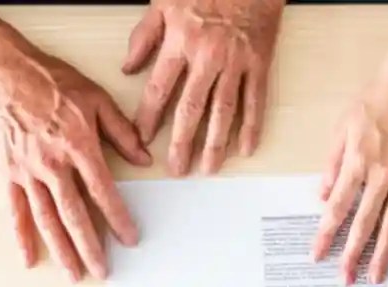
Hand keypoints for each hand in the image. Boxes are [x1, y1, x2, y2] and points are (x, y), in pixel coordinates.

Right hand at [1, 54, 152, 280]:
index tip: (130, 238)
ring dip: (61, 249)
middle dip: (90, 246)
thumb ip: (122, 132)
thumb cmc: (52, 82)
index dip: (118, 218)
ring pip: (46, 218)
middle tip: (103, 271)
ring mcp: (27, 171)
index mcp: (78, 145)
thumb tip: (145, 158)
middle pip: (74, 214)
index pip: (103, 191)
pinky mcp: (8, 173)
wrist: (5, 73)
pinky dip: (21, 236)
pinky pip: (15, 210)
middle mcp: (52, 163)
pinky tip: (29, 259)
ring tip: (73, 274)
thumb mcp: (97, 99)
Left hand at [122, 0, 284, 175]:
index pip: (160, 88)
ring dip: (215, 142)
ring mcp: (235, 61)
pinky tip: (246, 148)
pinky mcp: (259, 62)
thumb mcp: (164, 2)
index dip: (149, 117)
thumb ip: (144, 36)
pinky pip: (254, 100)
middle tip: (176, 169)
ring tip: (209, 168)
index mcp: (180, 41)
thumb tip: (128, 67)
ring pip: (223, 110)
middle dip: (182, 142)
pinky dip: (251, 125)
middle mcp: (207, 56)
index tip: (142, 140)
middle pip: (191, 108)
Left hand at [311, 42, 387, 284]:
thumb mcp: (342, 127)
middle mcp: (383, 175)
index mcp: (359, 162)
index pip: (338, 208)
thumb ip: (332, 163)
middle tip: (345, 279)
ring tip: (376, 277)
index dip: (325, 234)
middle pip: (365, 223)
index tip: (317, 255)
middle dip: (352, 254)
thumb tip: (323, 195)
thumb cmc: (377, 100)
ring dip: (383, 254)